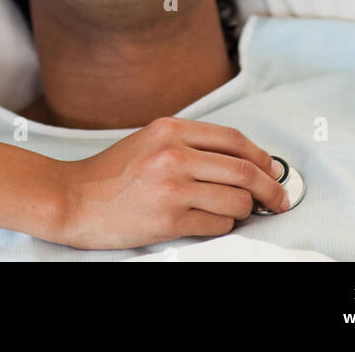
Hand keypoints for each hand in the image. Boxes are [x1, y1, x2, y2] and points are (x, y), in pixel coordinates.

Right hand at [54, 117, 289, 249]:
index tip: (273, 171)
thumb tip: (240, 159)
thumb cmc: (111, 173)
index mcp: (170, 128)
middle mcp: (174, 153)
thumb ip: (188, 143)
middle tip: (280, 200)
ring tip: (239, 212)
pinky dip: (224, 225)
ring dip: (246, 210)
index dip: (262, 157)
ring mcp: (173, 187)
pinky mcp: (170, 219)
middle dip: (271, 188)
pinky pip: (218, 224)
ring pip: (237, 200)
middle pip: (245, 169)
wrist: (74, 199)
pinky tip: (213, 222)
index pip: (234, 138)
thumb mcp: (149, 140)